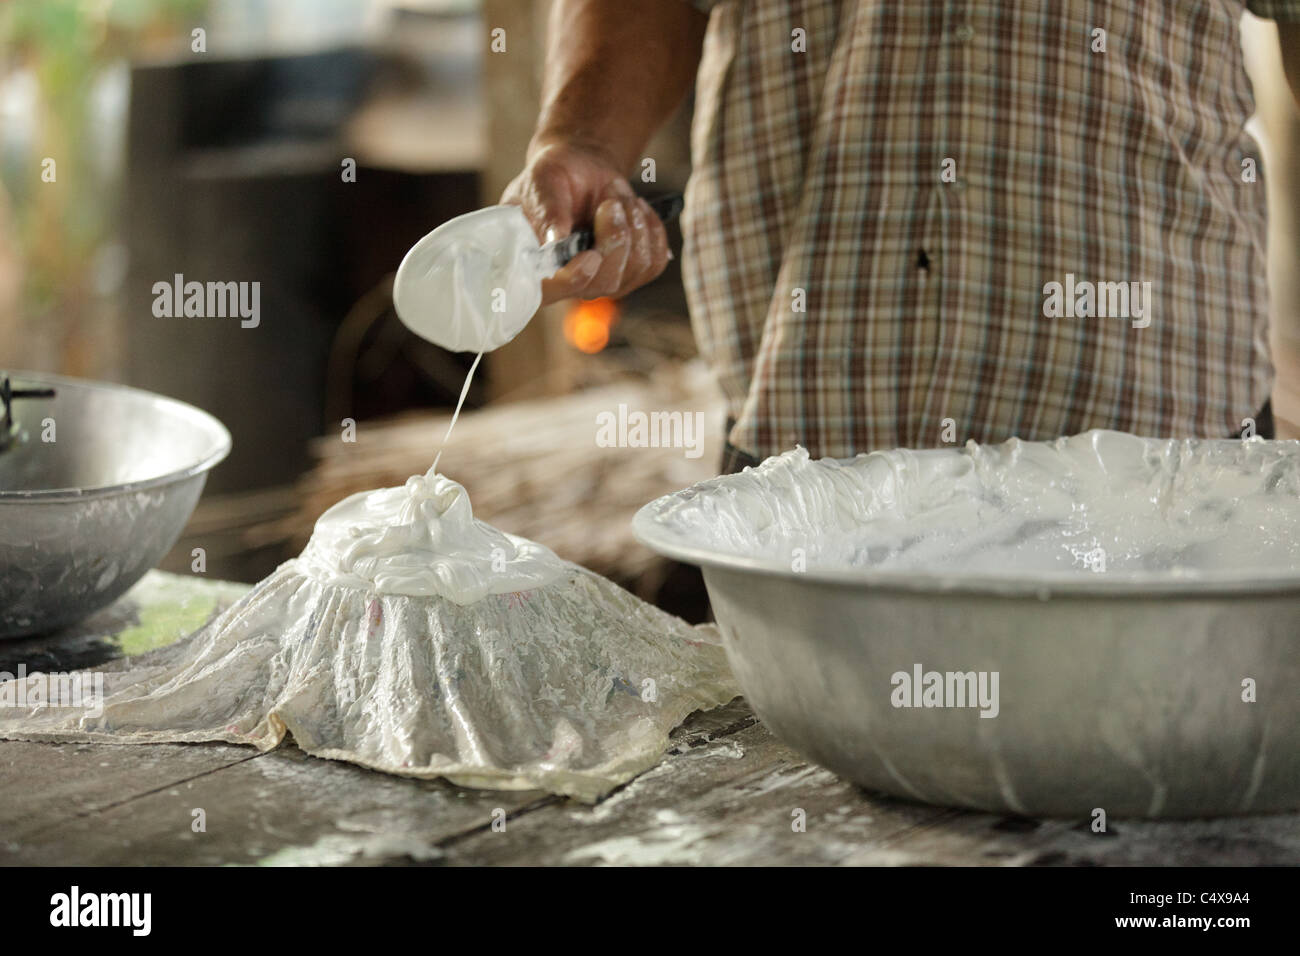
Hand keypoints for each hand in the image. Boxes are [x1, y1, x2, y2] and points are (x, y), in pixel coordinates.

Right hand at [501, 140, 670, 304]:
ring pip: (635, 268)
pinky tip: (634, 211)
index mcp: (535, 267)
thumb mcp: (542, 183)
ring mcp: (604, 281)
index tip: (590, 255)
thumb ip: (546, 211)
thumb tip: (554, 239)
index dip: (574, 279)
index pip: (553, 291)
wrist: (582, 172)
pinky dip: (651, 228)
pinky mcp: (632, 273)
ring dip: (634, 225)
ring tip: (618, 200)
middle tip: (610, 204)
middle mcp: (570, 283)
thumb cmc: (553, 178)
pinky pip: (655, 261)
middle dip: (615, 237)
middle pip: (605, 282)